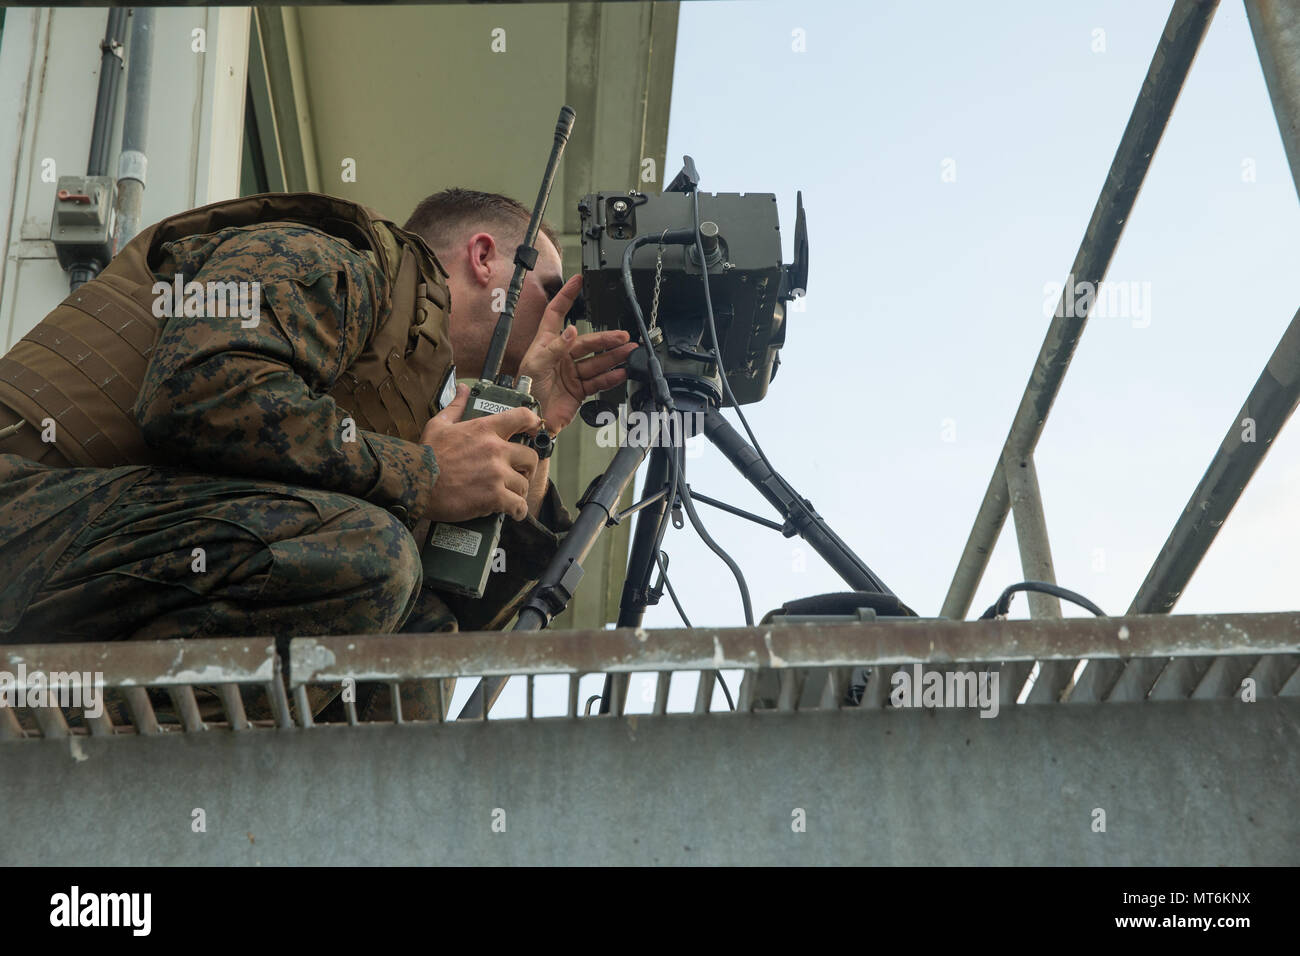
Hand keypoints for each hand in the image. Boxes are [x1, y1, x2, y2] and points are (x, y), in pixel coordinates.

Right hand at [419, 384, 541, 521]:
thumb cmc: (426, 455)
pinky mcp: (494, 496)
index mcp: (484, 429)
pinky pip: (518, 505)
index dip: (533, 423)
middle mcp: (495, 449)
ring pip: (524, 484)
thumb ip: (456, 407)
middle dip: (527, 467)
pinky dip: (517, 510)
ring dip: (519, 491)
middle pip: (530, 457)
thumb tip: (463, 389)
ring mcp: (496, 474)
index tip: (535, 430)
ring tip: (510, 495)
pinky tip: (513, 511)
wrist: (414, 483)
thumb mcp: (439, 425)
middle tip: (518, 473)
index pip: (522, 417)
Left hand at [518, 275, 637, 433]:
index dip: (566, 296)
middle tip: (623, 336)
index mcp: (546, 344)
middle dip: (606, 339)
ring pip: (596, 361)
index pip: (556, 313)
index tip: (578, 281)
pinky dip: (611, 377)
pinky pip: (598, 381)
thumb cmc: (525, 392)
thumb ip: (555, 348)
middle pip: (587, 342)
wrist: (532, 420)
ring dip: (613, 356)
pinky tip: (621, 372)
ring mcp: (571, 373)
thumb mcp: (535, 365)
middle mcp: (560, 356)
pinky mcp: (579, 390)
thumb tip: (571, 331)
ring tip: (629, 352)